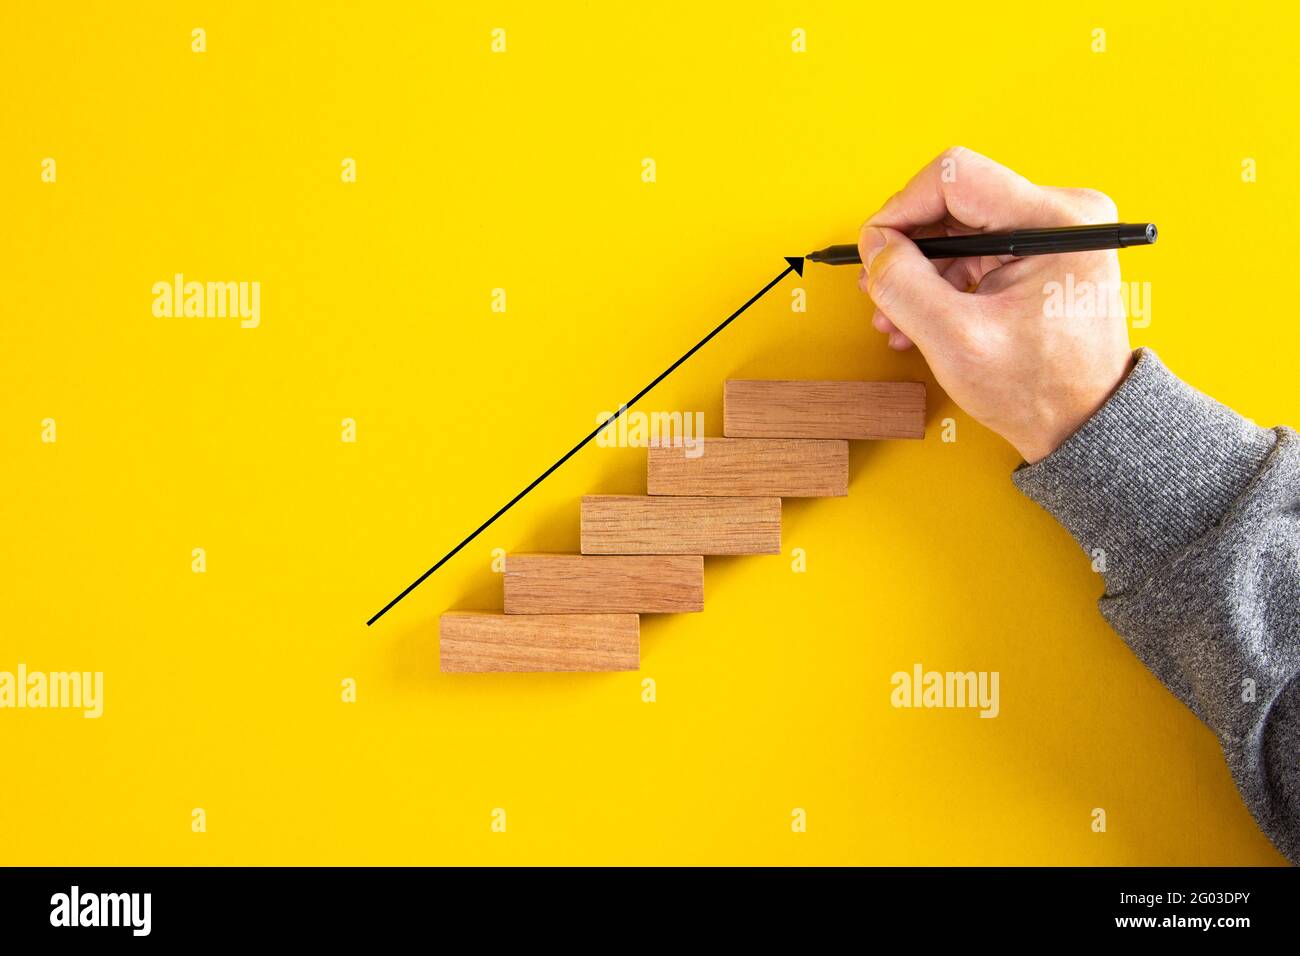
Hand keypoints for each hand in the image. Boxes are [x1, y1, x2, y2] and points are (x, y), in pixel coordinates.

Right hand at [858, 147, 1134, 463]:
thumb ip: (904, 286)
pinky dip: (942, 280)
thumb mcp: (956, 341)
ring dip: (919, 269)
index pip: (955, 177)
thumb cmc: (1039, 390)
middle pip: (955, 200)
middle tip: (877, 288)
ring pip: (959, 226)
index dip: (902, 209)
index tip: (874, 249)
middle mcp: (1062, 213)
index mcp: (1055, 221)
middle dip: (908, 246)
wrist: (1084, 423)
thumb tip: (874, 245)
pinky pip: (975, 248)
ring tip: (896, 316)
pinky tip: (921, 317)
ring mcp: (1053, 233)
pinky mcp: (1042, 253)